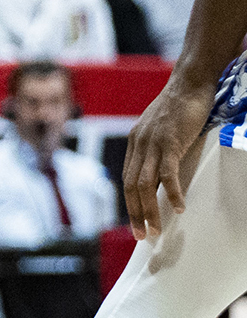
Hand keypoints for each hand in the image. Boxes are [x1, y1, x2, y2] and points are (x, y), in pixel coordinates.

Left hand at [123, 72, 215, 238]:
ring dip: (149, 210)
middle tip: (142, 235)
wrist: (190, 81)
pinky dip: (172, 192)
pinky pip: (168, 173)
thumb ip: (158, 147)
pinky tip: (178, 207)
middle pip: (131, 187)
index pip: (127, 179)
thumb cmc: (181, 105)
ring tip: (156, 229)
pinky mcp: (170, 141)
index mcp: (135, 143)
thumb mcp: (163, 129)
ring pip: (145, 184)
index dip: (130, 202)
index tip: (135, 221)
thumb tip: (162, 169)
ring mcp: (153, 143)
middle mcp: (139, 144)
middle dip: (135, 214)